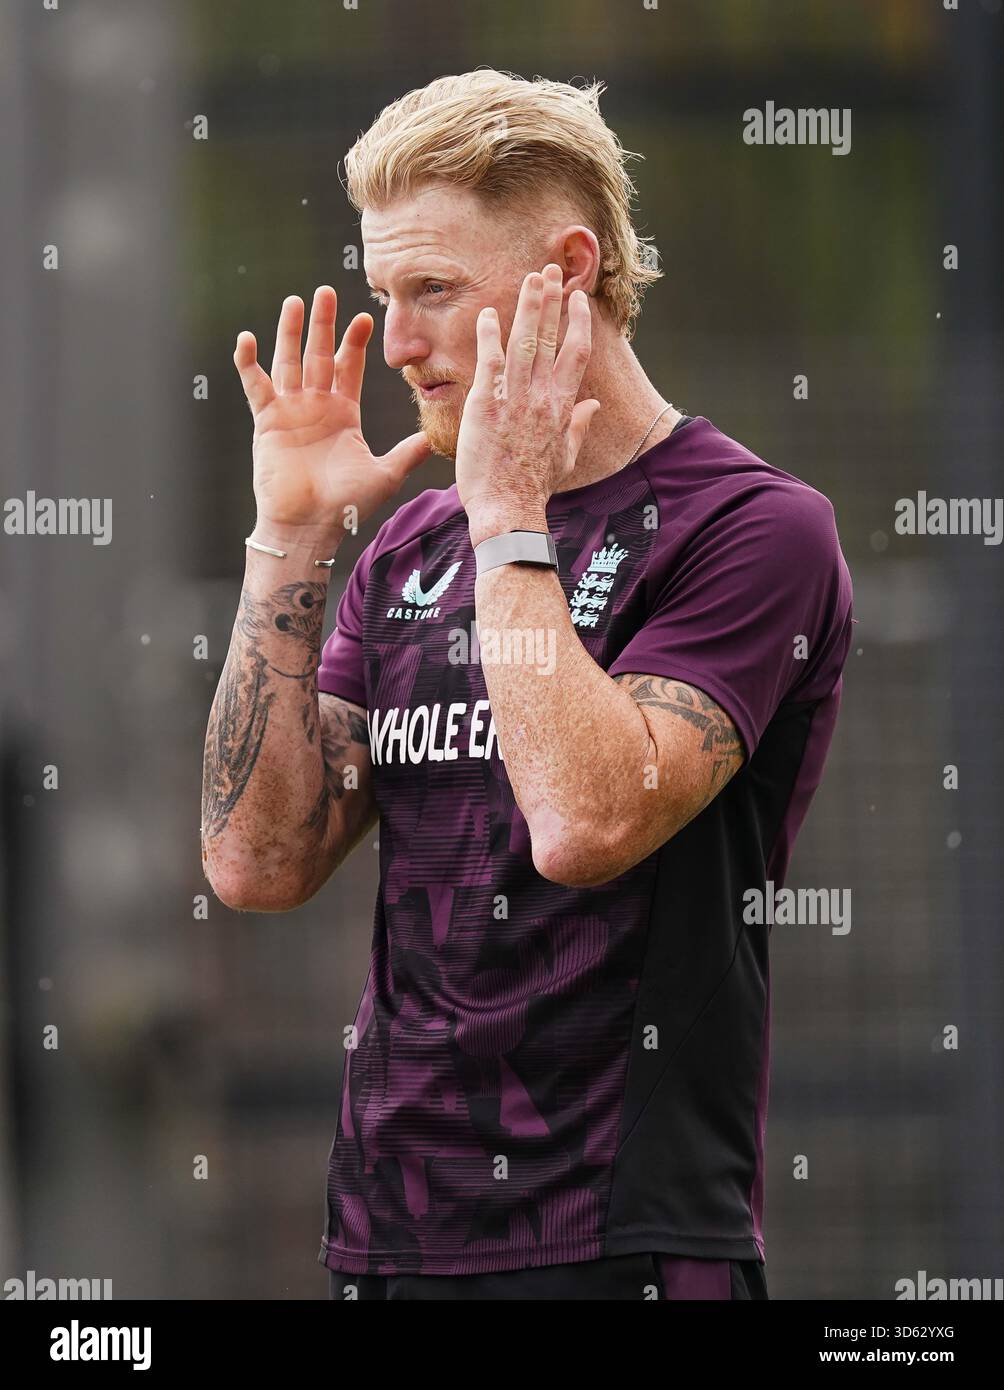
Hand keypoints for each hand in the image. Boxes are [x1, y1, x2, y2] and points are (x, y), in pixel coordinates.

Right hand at [234, 286, 430, 545]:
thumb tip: (434, 439)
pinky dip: (248, 363)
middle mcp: (316, 407)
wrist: (310, 525)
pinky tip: (247, 338)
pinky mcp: (266, 421)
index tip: (365, 317)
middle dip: (323, 324)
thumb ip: (408, 453)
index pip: (348, 367)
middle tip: (326, 291)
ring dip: (290, 332)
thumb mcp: (385, 474)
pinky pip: (255, 385)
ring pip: (289, 362)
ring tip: (295, 301)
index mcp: (343, 414)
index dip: (354, 342)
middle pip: (318, 355)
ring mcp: (289, 411)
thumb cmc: (346, 505)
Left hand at [455, 263, 600, 538]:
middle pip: (551, 337)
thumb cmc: (534, 487)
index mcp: (562, 406)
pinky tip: (487, 313)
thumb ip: (579, 425)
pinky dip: (489, 335)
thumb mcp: (566, 456)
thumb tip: (592, 406)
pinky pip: (490, 361)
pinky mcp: (486, 404)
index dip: (578, 322)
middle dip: (552, 301)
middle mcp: (542, 396)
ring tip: (529, 278)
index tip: (578, 299)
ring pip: (525, 341)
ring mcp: (515, 398)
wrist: (508, 509)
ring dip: (527, 306)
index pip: (576, 353)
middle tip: (550, 271)